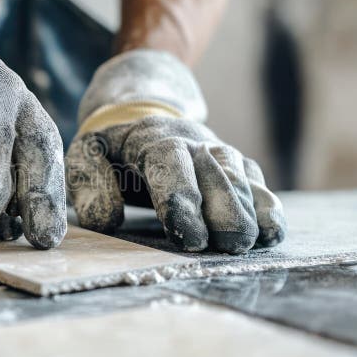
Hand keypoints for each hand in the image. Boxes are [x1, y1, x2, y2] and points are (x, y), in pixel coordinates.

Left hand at [66, 50, 285, 253]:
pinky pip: (257, 183)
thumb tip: (108, 218)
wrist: (139, 110)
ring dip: (248, 211)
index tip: (189, 238)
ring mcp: (218, 151)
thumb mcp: (84, 155)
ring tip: (246, 244)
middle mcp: (192, 141)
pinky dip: (268, 207)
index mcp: (151, 138)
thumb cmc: (108, 145)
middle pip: (216, 171)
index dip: (182, 200)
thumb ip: (89, 185)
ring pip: (242, 176)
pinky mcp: (236, 165)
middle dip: (224, 210)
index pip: (171, 164)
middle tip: (224, 246)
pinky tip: (272, 234)